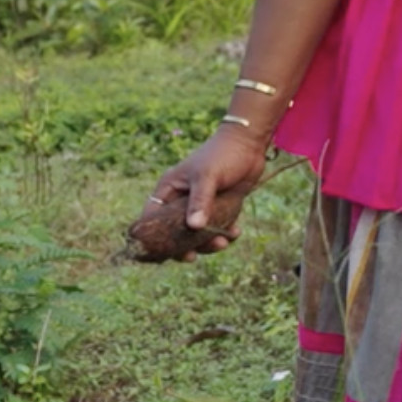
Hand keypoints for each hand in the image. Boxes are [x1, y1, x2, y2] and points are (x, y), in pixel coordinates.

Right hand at [144, 127, 268, 258]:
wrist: (249, 143)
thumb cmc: (222, 155)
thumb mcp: (208, 177)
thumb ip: (200, 201)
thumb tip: (194, 227)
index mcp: (169, 189)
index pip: (151, 218)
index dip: (152, 238)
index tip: (161, 255)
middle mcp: (181, 200)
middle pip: (174, 232)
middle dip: (183, 246)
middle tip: (192, 257)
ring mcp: (200, 205)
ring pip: (197, 234)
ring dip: (208, 243)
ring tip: (223, 243)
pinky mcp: (219, 207)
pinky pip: (217, 228)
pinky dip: (225, 234)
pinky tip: (235, 233)